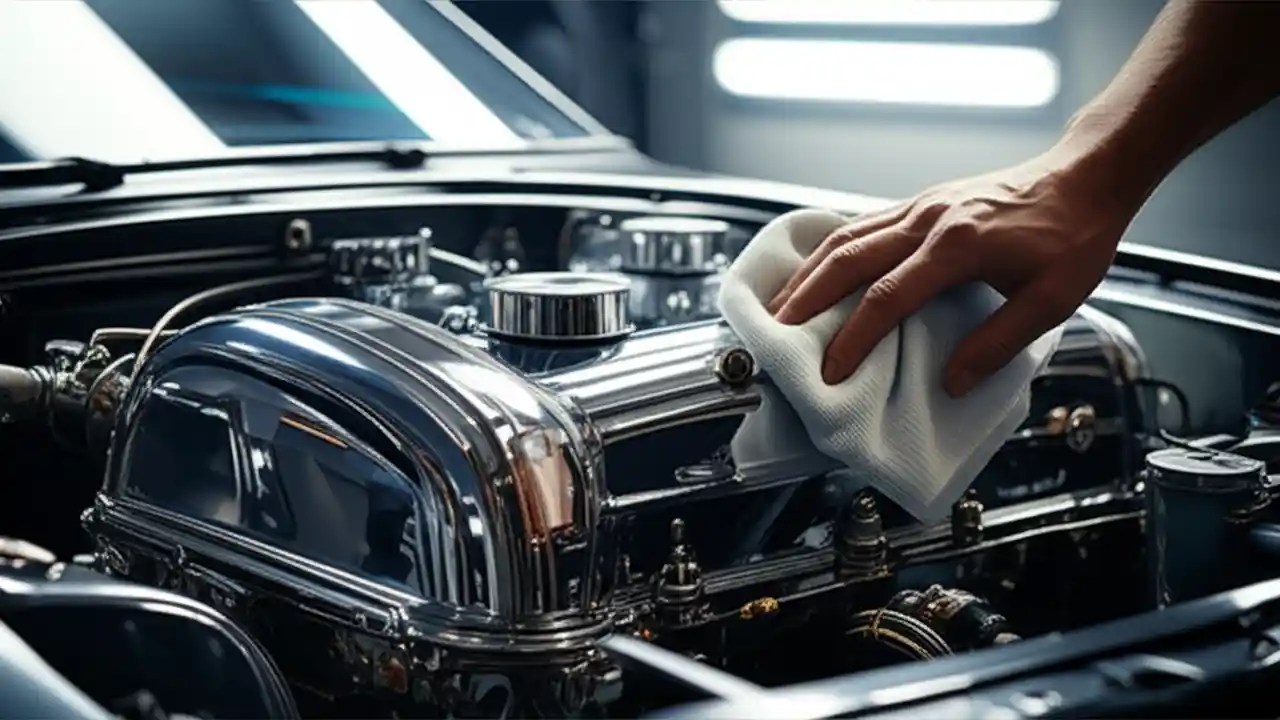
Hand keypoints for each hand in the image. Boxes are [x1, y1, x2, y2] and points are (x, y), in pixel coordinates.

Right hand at [768, 153, 1134, 395]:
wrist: (1087, 176)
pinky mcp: (921, 203)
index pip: (887, 297)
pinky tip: (816, 271)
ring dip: (808, 272)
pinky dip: (830, 250)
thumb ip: (997, 343)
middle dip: (805, 299)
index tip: (830, 371)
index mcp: (958, 246)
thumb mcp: (1051, 301)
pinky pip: (861, 224)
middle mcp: (929, 219)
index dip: (853, 337)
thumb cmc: (1074, 237)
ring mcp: (920, 206)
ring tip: (779, 305)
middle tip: (773, 333)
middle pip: (847, 258)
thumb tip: (952, 382)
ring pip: (846, 236)